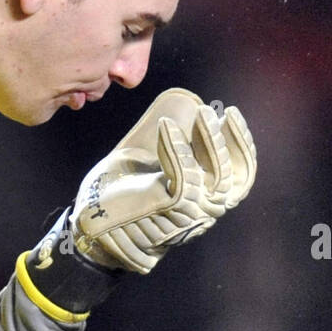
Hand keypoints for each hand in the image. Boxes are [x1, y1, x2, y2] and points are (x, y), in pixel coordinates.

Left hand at [70, 88, 256, 273]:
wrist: (89, 219)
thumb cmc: (118, 192)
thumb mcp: (154, 167)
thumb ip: (176, 151)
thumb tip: (186, 111)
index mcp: (203, 203)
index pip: (240, 178)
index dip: (242, 145)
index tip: (231, 114)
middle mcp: (201, 215)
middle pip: (231, 178)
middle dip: (226, 140)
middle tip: (213, 111)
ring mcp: (186, 216)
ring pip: (212, 177)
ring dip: (208, 141)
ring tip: (200, 113)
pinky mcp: (167, 211)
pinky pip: (183, 177)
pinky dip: (177, 148)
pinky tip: (167, 127)